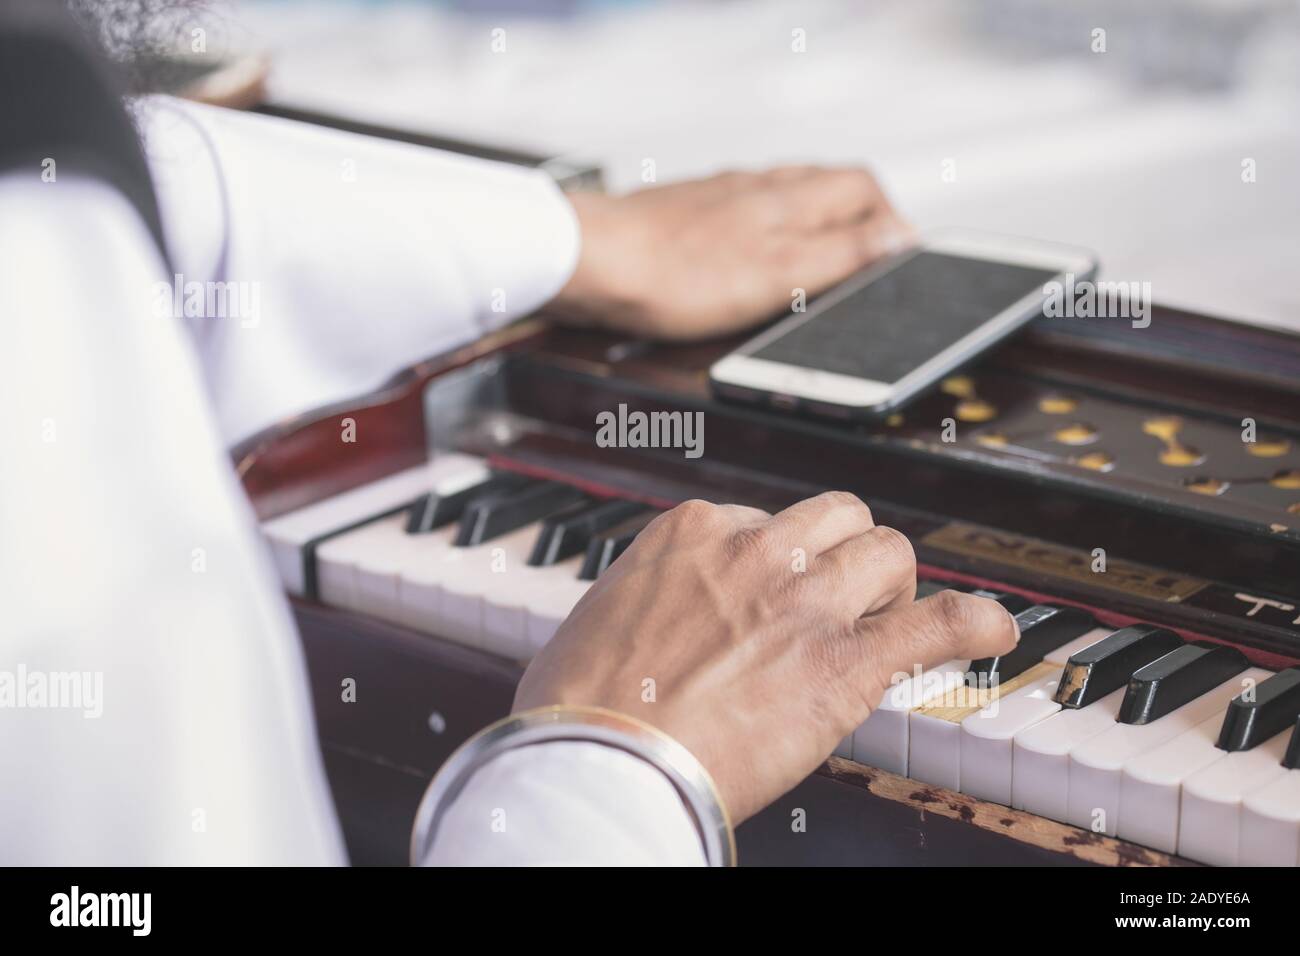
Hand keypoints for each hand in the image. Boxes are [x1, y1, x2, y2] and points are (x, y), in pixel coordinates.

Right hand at [514, 493, 1017, 823]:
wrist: (600, 765)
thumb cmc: (582, 707)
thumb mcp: (601, 617)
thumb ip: (651, 594)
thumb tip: (660, 607)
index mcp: (692, 531)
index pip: (764, 517)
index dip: (778, 562)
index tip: (777, 595)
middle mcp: (755, 549)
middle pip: (838, 519)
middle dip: (844, 554)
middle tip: (839, 598)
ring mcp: (804, 601)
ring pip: (888, 553)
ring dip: (892, 585)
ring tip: (886, 618)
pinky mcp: (844, 663)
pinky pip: (937, 624)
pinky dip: (973, 623)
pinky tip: (993, 629)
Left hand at [548, 167, 913, 340]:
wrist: (592, 263)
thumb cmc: (678, 276)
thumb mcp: (779, 276)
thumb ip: (843, 254)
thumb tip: (902, 238)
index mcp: (790, 199)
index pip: (864, 188)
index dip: (890, 222)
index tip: (898, 259)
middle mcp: (759, 185)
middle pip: (828, 186)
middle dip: (856, 220)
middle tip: (864, 263)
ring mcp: (721, 194)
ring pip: (785, 195)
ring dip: (811, 222)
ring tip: (815, 262)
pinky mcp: (688, 210)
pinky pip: (744, 210)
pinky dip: (765, 231)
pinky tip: (749, 259)